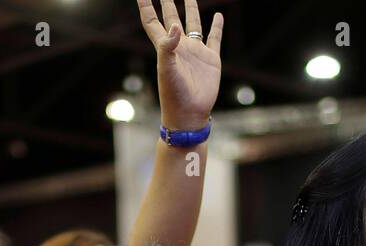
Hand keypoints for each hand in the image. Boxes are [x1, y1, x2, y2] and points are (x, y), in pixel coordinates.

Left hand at [138, 0, 223, 130]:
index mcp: (165, 47)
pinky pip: (214, 38)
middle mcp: (179, 46)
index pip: (152, 21)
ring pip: (193, 23)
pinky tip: (218, 16)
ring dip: (191, 9)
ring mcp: (195, 52)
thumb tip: (175, 26)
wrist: (190, 114)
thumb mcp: (166, 69)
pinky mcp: (211, 59)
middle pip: (171, 17)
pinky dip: (217, 27)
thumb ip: (168, 47)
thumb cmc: (174, 95)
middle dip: (167, 2)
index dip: (146, 6)